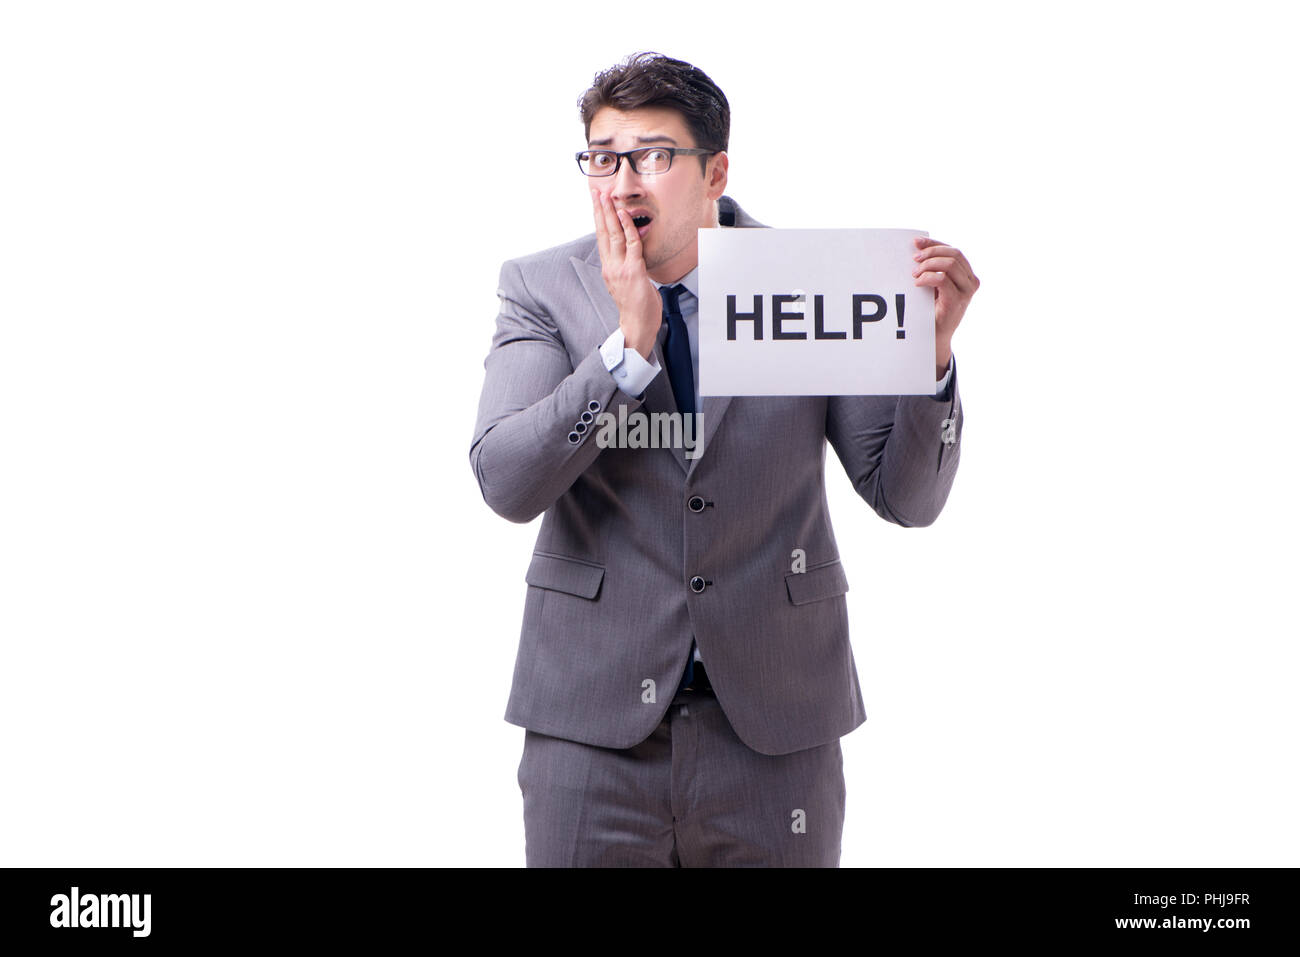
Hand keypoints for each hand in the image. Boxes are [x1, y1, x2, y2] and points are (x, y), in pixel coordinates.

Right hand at [593, 189, 660, 358]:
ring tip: (606, 197)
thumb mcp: (626, 282)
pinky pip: (631, 244)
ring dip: (610, 214)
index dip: (598, 219)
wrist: (637, 326)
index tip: (596, 203)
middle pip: (602, 233)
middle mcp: (610, 266)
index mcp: (608, 268)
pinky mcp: (633, 271)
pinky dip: (627, 228)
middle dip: (599, 210)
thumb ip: (625, 266)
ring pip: (613, 235)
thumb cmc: (635, 307)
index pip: (601, 238)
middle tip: (596, 192)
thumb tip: (630, 253)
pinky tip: (624, 215)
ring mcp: (620, 268)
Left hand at [913, 237, 978, 376]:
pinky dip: (927, 278)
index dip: (934, 244)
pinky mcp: (957, 301)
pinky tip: (918, 284)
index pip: (953, 251)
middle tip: (914, 260)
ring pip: (949, 264)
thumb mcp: (935, 285)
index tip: (916, 242)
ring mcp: (966, 292)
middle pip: (953, 254)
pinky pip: (942, 279)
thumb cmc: (932, 310)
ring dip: (928, 265)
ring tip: (915, 274)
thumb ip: (934, 269)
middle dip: (931, 253)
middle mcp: (971, 282)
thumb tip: (918, 249)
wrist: (934, 337)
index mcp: (967, 275)